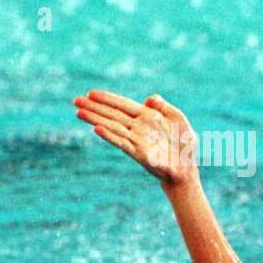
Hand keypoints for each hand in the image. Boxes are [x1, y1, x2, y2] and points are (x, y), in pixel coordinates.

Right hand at [72, 91, 198, 186]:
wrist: (186, 169)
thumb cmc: (184, 145)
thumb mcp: (179, 121)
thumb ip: (165, 108)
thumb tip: (149, 98)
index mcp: (147, 117)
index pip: (123, 105)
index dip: (107, 99)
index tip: (90, 93)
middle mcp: (138, 127)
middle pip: (113, 114)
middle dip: (94, 107)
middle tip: (75, 100)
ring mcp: (136, 139)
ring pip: (112, 126)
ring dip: (95, 119)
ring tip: (79, 112)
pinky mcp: (138, 153)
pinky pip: (122, 142)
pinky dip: (110, 136)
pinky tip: (97, 129)